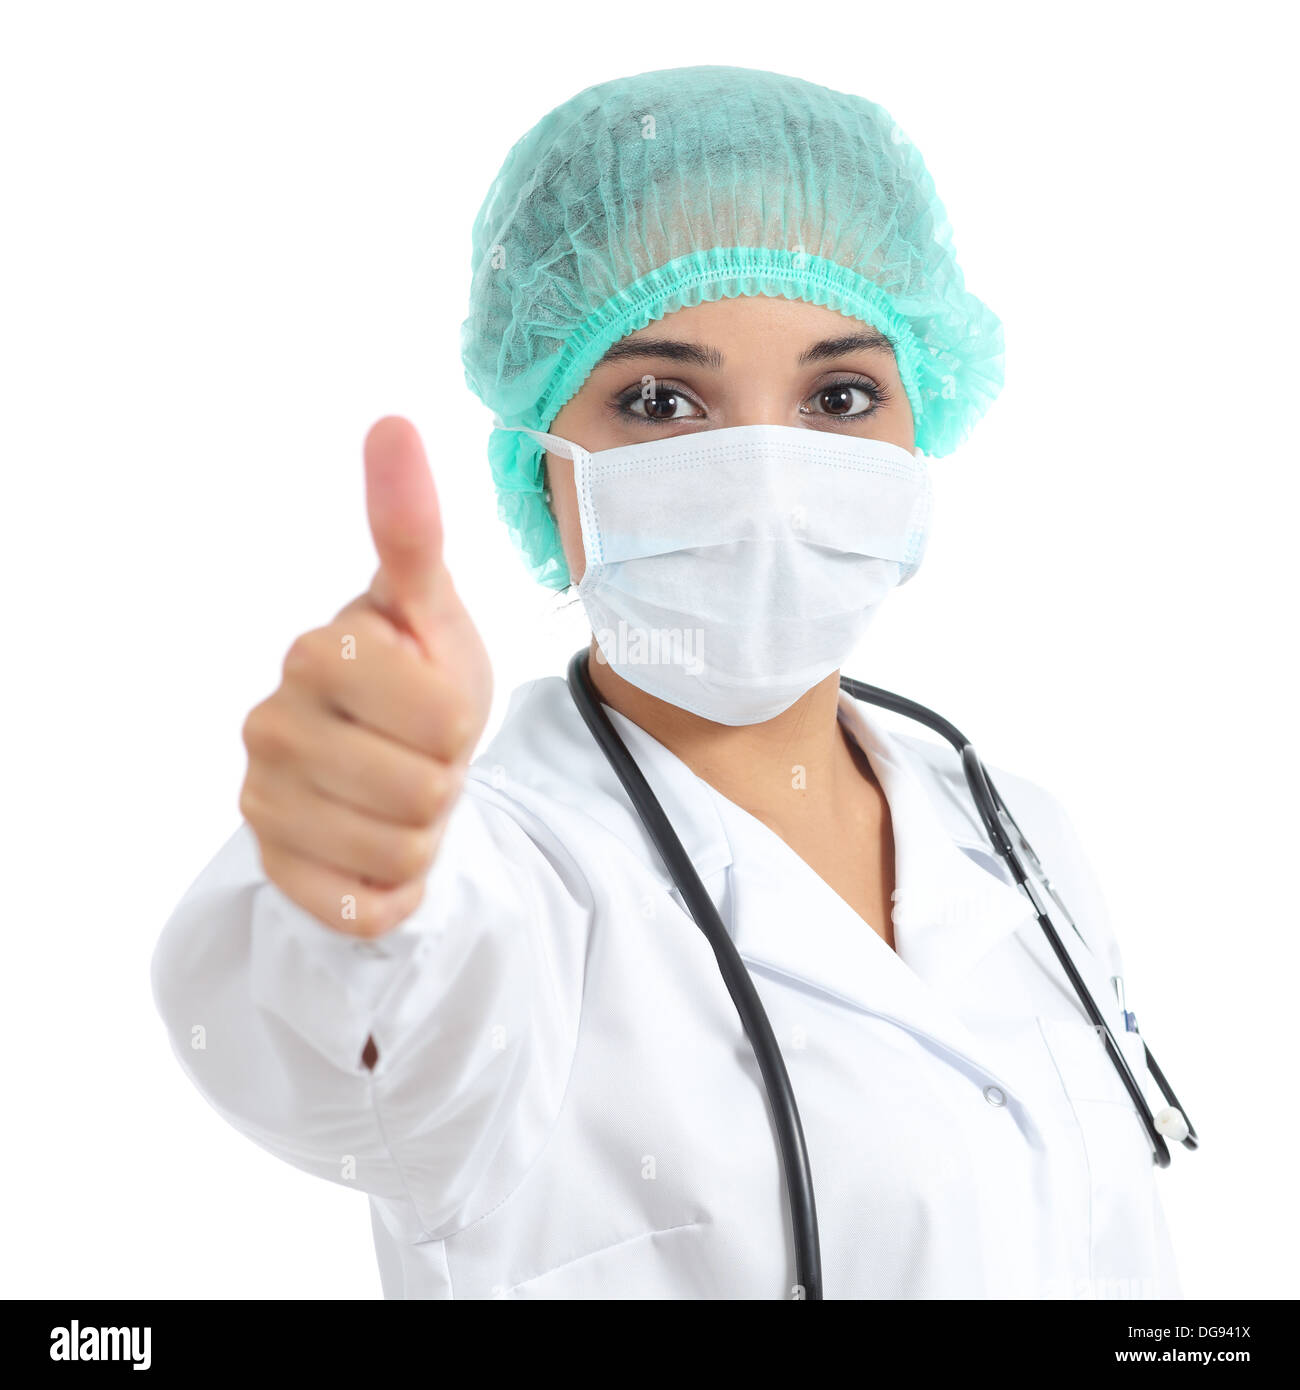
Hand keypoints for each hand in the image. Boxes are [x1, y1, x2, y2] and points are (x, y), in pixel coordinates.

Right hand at [239, 416, 492, 935]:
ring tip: (402, 794)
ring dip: (425, 828)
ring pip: (401, 848)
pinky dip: (395, 885)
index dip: (458, 714)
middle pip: (422, 784)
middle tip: (422, 753)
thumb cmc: (419, 678)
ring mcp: (265, 803)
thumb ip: (410, 528)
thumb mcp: (431, 609)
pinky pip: (368, 903)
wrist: (391, 765)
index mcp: (316, 653)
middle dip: (445, 774)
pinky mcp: (276, 872)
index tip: (435, 698)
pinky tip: (377, 846)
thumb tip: (391, 422)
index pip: (435, 712)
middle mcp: (270, 725)